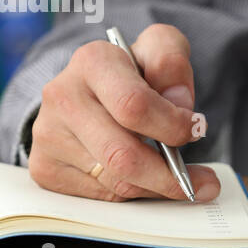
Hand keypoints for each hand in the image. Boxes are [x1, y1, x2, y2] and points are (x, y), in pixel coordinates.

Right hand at [28, 24, 219, 200]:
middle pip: (122, 155)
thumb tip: (179, 102)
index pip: (135, 105)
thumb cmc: (130, 74)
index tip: (195, 132)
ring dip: (155, 188)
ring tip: (178, 180)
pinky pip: (99, 197)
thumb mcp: (157, 50)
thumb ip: (171, 62)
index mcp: (92, 61)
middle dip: (169, 175)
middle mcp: (62, 96)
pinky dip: (131, 195)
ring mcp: (48, 135)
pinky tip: (142, 179)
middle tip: (202, 182)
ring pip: (114, 182)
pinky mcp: (45, 168)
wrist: (86, 91)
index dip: (172, 127)